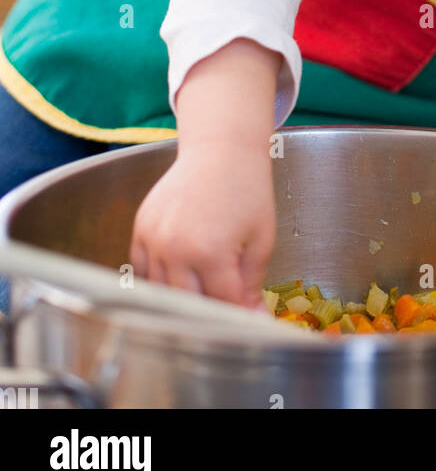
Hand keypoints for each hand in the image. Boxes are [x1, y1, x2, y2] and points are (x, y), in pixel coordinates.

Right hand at [129, 139, 274, 306]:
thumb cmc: (246, 191)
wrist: (220, 151)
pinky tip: (178, 275)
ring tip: (203, 288)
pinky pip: (142, 270)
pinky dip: (158, 280)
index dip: (238, 314)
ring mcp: (153, 238)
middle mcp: (175, 248)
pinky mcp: (140, 228)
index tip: (248, 318)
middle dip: (210, 312)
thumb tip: (252, 320)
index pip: (222, 304)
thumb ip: (252, 284)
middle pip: (188, 305)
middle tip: (225, 307)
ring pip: (161, 292)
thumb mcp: (260, 239)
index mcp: (210, 252)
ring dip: (183, 298)